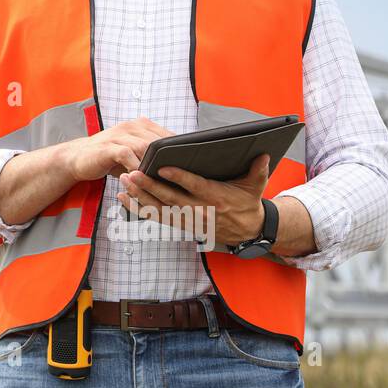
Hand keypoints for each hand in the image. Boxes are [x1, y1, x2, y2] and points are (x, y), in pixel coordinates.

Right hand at [63, 118, 175, 182]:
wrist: (78, 158)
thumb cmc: (109, 158)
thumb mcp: (133, 154)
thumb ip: (151, 155)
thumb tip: (178, 167)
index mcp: (141, 126)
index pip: (167, 135)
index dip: (180, 149)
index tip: (190, 164)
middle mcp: (131, 127)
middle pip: (159, 140)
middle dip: (171, 158)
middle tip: (181, 174)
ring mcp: (119, 135)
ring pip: (144, 146)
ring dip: (154, 163)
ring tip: (164, 178)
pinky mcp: (108, 146)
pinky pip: (126, 154)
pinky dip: (136, 166)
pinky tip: (141, 177)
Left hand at [116, 153, 269, 245]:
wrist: (247, 232)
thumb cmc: (248, 203)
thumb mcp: (255, 186)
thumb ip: (258, 170)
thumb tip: (264, 154)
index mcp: (216, 197)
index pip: (194, 185)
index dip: (178, 177)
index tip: (162, 166)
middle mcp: (199, 210)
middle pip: (170, 198)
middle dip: (149, 186)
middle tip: (131, 173)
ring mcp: (188, 219)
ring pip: (160, 209)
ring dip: (140, 196)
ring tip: (123, 182)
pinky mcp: (181, 224)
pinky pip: (156, 218)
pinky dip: (138, 209)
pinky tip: (123, 198)